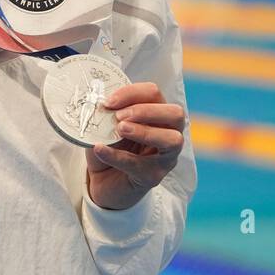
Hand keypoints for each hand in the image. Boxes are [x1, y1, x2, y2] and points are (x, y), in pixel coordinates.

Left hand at [86, 82, 185, 210]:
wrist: (103, 181)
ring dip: (145, 131)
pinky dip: (117, 155)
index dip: (132, 93)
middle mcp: (168, 134)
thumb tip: (99, 101)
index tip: (108, 101)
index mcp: (156, 116)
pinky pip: (140, 165)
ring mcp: (165, 157)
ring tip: (119, 130)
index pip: (154, 94)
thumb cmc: (109, 147)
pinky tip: (99, 149)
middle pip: (175, 114)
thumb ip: (107, 113)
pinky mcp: (152, 177)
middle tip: (119, 117)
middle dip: (146, 111)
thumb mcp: (105, 125)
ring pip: (173, 140)